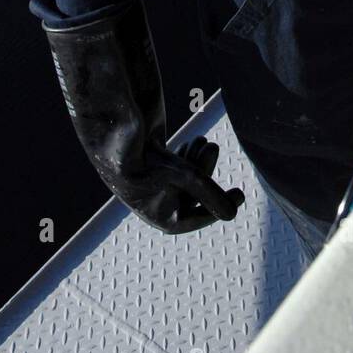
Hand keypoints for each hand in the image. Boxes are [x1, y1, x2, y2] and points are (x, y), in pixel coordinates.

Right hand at [118, 135, 245, 234]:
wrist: (113, 133)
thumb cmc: (146, 160)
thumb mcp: (183, 175)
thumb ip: (208, 193)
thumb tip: (233, 214)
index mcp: (158, 214)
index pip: (193, 219)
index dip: (216, 209)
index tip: (239, 196)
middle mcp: (155, 201)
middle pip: (192, 194)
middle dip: (206, 172)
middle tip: (213, 149)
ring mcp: (154, 180)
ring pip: (187, 177)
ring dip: (199, 161)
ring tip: (205, 142)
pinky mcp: (153, 162)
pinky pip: (178, 166)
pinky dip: (189, 155)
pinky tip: (194, 141)